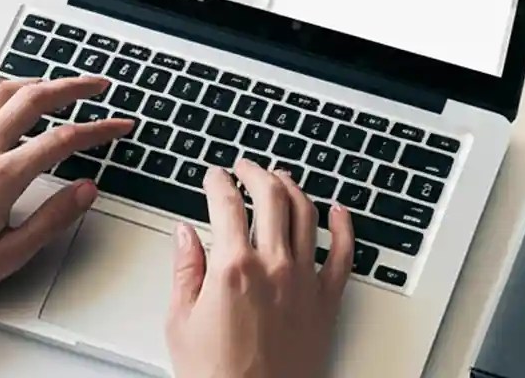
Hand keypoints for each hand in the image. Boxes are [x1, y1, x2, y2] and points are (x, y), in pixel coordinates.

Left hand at [0, 76, 130, 316]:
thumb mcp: (8, 256)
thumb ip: (52, 219)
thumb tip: (85, 191)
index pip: (62, 140)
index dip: (98, 129)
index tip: (118, 125)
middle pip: (32, 100)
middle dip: (72, 86)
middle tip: (96, 85)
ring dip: (33, 82)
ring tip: (55, 84)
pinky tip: (1, 105)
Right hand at [165, 159, 355, 377]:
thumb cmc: (216, 376)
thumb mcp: (180, 321)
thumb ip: (185, 269)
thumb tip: (184, 235)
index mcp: (233, 268)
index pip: (226, 203)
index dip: (218, 181)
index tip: (214, 176)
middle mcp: (273, 266)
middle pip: (271, 196)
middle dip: (256, 172)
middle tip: (246, 167)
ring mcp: (304, 280)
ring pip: (307, 214)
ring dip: (293, 187)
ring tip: (281, 179)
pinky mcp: (326, 301)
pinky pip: (344, 253)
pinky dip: (343, 226)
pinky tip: (337, 211)